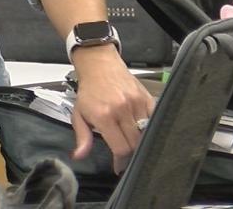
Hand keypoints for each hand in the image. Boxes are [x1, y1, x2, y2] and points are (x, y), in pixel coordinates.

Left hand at [68, 45, 154, 173]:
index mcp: (104, 115)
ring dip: (140, 142)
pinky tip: (142, 131)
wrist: (99, 65)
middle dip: (131, 154)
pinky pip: (154, 119)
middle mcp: (122, 109)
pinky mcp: (146, 97)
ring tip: (133, 144)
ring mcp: (136, 103)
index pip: (121, 147)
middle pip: (135, 143)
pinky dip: (150, 128)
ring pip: (146, 133)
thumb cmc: (89, 91)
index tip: (119, 166)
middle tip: (126, 156)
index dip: (121, 161)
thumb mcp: (79, 114)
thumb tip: (80, 156)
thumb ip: (82, 137)